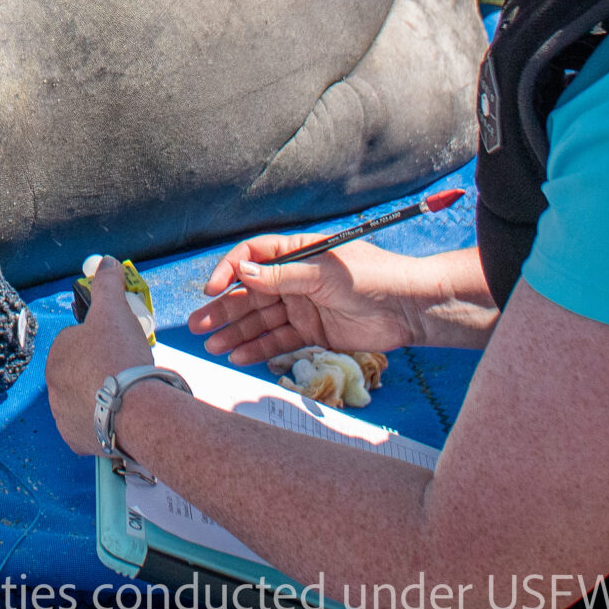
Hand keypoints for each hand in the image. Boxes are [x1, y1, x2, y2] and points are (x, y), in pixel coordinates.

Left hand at [45, 261, 157, 455]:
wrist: (134, 408)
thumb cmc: (119, 356)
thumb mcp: (114, 309)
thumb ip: (108, 284)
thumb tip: (106, 263)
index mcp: (57, 353)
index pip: (76, 343)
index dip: (99, 341)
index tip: (117, 346)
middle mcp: (52, 386)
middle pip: (79, 373)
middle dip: (98, 371)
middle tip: (125, 371)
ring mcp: (62, 415)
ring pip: (83, 401)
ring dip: (99, 398)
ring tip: (126, 396)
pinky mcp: (76, 440)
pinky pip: (89, 429)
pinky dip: (102, 424)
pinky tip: (120, 417)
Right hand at [187, 238, 426, 365]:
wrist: (410, 309)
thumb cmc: (372, 277)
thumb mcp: (323, 272)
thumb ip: (281, 275)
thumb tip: (241, 271)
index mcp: (297, 253)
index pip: (253, 257)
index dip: (230, 270)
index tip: (213, 289)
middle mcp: (295, 279)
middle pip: (251, 294)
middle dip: (224, 308)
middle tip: (198, 324)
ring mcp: (303, 307)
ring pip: (261, 320)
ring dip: (236, 332)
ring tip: (211, 344)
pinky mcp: (313, 333)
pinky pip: (279, 341)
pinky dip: (259, 349)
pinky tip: (238, 355)